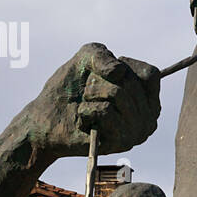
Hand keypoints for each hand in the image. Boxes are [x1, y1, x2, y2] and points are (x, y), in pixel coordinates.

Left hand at [30, 44, 159, 155]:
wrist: (46, 121)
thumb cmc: (70, 89)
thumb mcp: (85, 59)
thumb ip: (101, 54)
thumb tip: (118, 72)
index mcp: (147, 96)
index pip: (150, 73)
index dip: (124, 67)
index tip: (104, 74)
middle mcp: (148, 116)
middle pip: (129, 81)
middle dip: (99, 80)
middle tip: (87, 93)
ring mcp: (137, 131)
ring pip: (118, 93)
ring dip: (91, 94)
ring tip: (85, 105)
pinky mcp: (122, 142)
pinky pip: (106, 111)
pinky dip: (86, 110)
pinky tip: (83, 120)